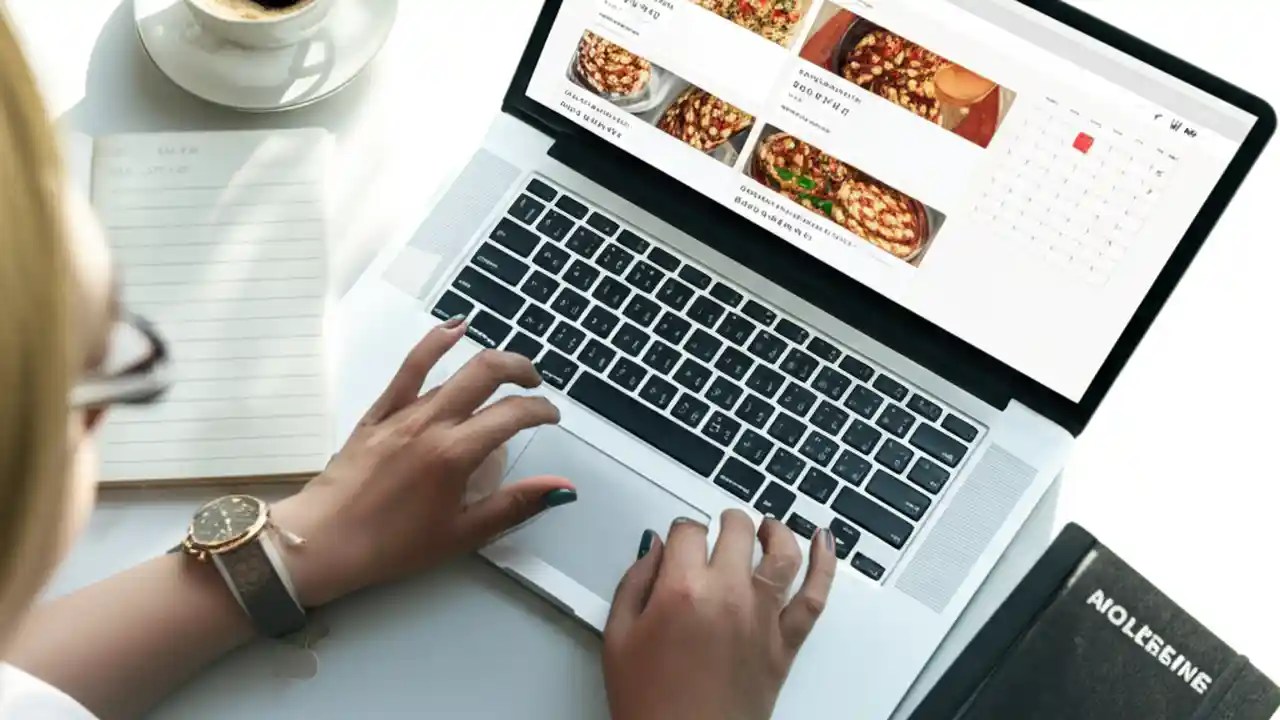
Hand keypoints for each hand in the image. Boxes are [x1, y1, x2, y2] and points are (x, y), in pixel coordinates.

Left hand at [271, 317, 574, 606]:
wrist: (324, 542)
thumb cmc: (393, 546)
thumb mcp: (463, 534)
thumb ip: (515, 505)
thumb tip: (561, 488)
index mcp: (455, 454)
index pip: (512, 415)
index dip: (541, 411)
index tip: (551, 418)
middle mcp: (431, 423)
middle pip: (487, 373)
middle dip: (521, 370)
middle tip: (535, 386)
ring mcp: (402, 414)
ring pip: (454, 368)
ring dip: (489, 361)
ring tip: (509, 367)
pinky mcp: (379, 413)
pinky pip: (409, 369)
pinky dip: (434, 344)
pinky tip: (455, 328)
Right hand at [603, 511, 836, 719]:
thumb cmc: (650, 704)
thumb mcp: (618, 638)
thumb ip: (634, 583)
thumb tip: (653, 550)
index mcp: (682, 590)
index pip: (687, 531)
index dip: (680, 531)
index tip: (678, 540)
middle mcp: (728, 595)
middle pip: (736, 531)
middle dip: (725, 522)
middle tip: (719, 528)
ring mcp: (762, 618)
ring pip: (782, 553)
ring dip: (774, 531)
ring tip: (766, 527)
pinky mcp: (785, 644)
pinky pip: (814, 597)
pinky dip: (825, 564)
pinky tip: (825, 542)